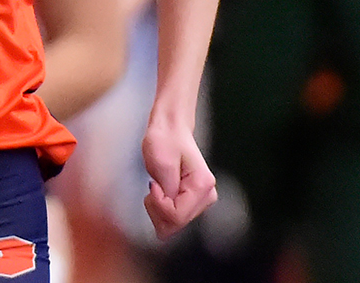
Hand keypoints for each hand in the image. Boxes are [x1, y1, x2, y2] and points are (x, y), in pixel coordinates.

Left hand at [142, 113, 216, 238]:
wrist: (170, 128)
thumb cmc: (164, 140)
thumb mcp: (161, 166)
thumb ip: (165, 199)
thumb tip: (163, 231)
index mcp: (203, 186)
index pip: (176, 216)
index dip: (157, 205)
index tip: (152, 184)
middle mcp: (207, 196)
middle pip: (175, 223)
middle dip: (157, 208)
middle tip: (153, 185)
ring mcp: (202, 200)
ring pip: (173, 224)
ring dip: (158, 208)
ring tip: (157, 185)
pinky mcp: (194, 201)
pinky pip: (173, 218)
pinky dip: (161, 207)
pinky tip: (160, 191)